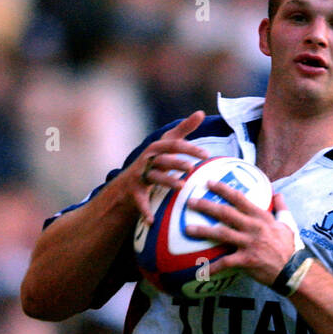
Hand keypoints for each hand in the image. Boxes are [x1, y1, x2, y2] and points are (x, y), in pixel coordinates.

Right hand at [122, 111, 208, 225]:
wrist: (126, 183)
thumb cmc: (154, 160)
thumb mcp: (166, 143)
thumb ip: (183, 129)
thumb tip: (201, 112)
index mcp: (158, 148)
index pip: (175, 144)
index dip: (189, 148)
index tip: (206, 155)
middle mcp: (148, 159)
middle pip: (164, 158)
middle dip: (177, 162)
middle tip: (192, 168)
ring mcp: (140, 175)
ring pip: (154, 177)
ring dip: (167, 181)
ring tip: (181, 186)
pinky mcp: (134, 191)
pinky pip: (140, 202)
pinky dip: (145, 211)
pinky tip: (152, 221)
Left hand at [184, 186, 298, 286]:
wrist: (293, 270)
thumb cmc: (289, 247)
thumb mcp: (288, 223)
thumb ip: (281, 207)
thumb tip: (277, 193)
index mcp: (261, 217)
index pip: (239, 198)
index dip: (223, 189)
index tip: (209, 183)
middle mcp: (253, 227)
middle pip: (226, 213)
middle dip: (206, 205)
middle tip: (190, 202)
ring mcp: (249, 244)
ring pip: (221, 233)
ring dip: (203, 231)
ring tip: (188, 229)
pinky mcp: (246, 261)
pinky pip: (225, 263)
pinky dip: (212, 267)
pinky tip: (200, 271)